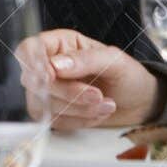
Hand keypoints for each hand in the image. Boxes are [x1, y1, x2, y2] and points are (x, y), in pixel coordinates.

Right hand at [16, 28, 163, 131]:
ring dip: (77, 109)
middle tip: (97, 95)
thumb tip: (55, 65)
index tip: (50, 77)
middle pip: (34, 82)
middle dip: (68, 93)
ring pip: (43, 106)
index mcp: (60, 45)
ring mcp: (50, 92)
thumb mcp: (114, 60)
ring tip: (106, 104)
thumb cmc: (127, 74)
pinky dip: (79, 121)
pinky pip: (55, 121)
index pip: (28, 49)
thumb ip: (85, 60)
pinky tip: (98, 113)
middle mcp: (50, 67)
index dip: (32, 64)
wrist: (138, 102)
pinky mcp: (55, 113)